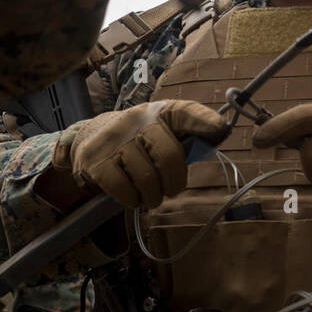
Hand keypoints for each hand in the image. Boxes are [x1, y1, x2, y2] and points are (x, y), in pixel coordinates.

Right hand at [52, 100, 229, 207]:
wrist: (90, 137)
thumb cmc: (140, 140)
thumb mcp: (164, 132)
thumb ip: (190, 137)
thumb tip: (222, 132)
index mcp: (161, 112)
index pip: (186, 112)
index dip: (204, 121)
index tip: (220, 128)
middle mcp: (138, 120)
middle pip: (169, 156)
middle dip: (175, 182)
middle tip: (171, 189)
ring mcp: (114, 139)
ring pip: (146, 178)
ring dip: (153, 196)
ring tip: (151, 194)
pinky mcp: (96, 160)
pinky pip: (124, 189)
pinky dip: (133, 200)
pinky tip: (133, 195)